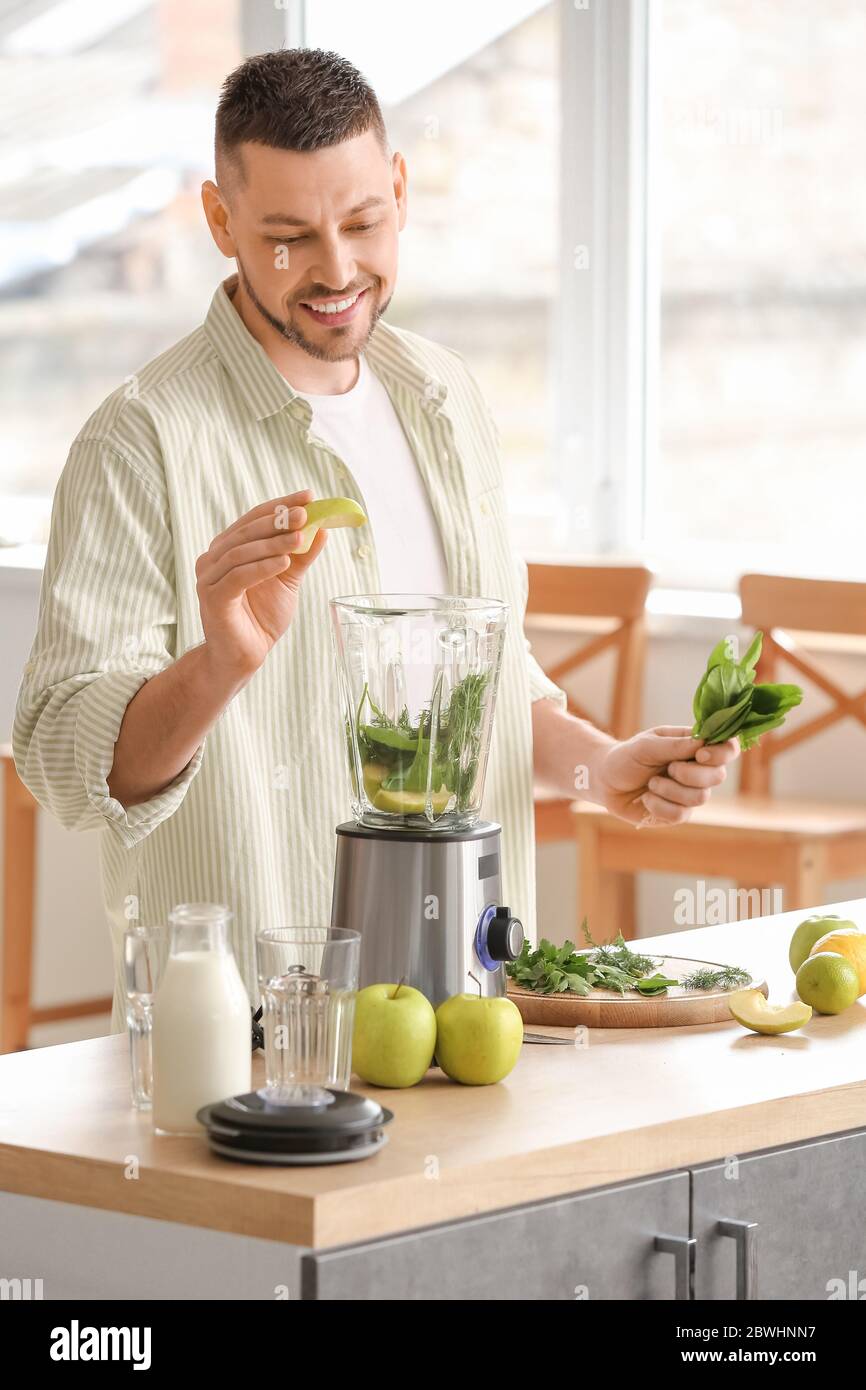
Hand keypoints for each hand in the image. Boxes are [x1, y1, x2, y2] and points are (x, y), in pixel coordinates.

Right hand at [196, 489, 325, 681]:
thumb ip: (301, 555)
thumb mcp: (288, 580)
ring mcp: (209, 578)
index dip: (281, 505)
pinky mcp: (212, 598)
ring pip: (241, 552)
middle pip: (247, 532)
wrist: (245, 655)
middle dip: (278, 520)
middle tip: (305, 514)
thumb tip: (322, 528)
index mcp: (229, 548)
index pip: (254, 518)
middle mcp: (214, 558)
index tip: (309, 495)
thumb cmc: (262, 616)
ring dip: (273, 543)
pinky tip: (283, 562)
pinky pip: (237, 577)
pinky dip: (261, 568)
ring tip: (300, 539)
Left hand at [594, 725, 739, 827]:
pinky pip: (681, 814)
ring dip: (670, 789)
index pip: (726, 748)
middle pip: (717, 776)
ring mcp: (689, 794)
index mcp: (694, 747)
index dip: (721, 753)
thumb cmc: (627, 757)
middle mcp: (697, 770)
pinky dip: (659, 805)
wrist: (606, 781)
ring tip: (651, 784)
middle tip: (668, 768)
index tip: (700, 754)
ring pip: (700, 797)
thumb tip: (703, 742)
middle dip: (689, 773)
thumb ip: (674, 745)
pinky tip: (646, 799)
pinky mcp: (678, 813)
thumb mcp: (646, 746)